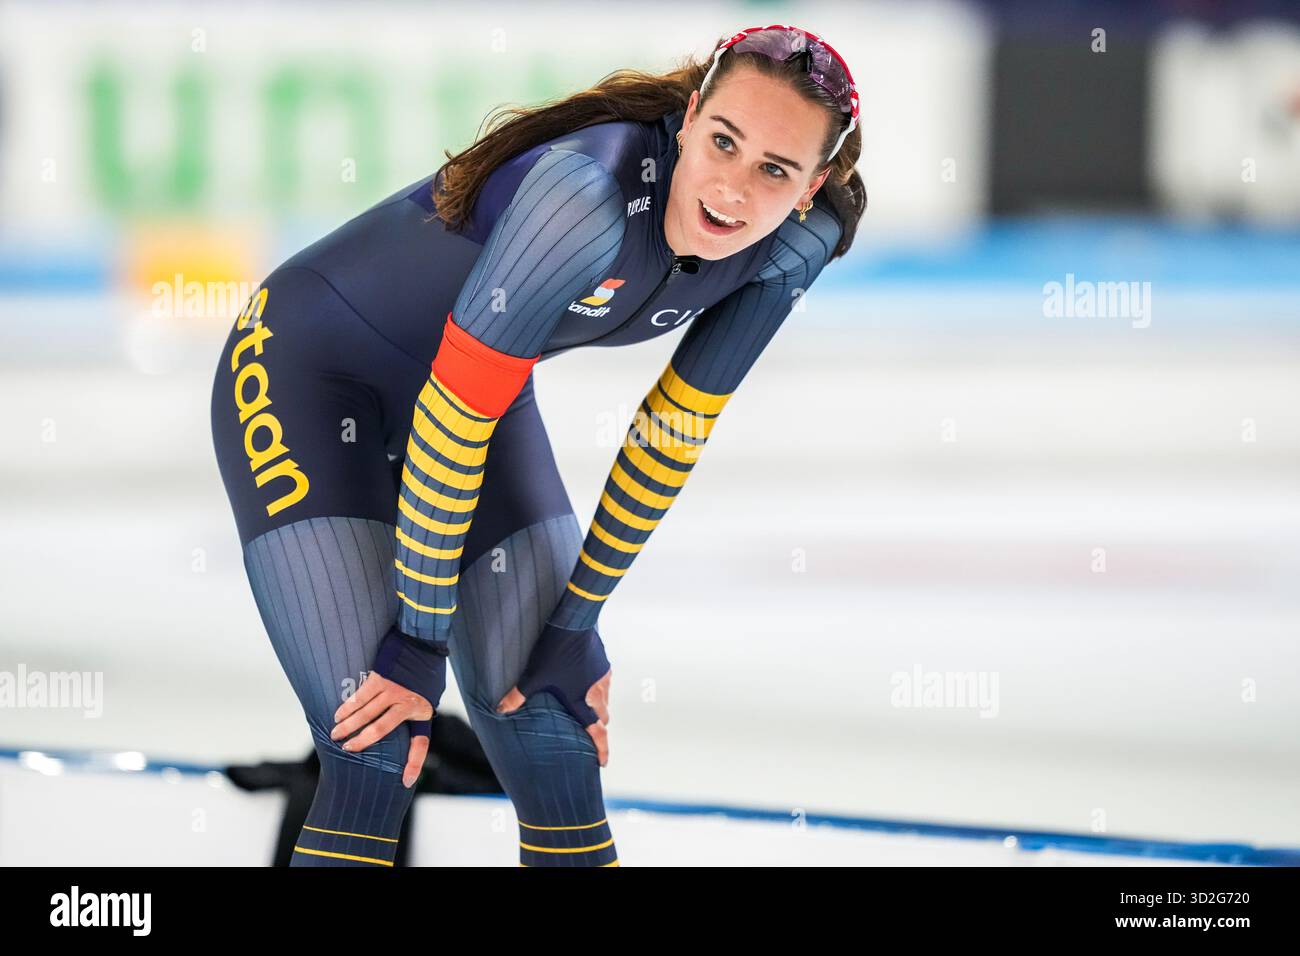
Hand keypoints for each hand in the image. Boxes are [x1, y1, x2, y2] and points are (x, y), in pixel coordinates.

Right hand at [332, 625, 448, 787]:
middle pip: (379, 730)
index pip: (420, 743)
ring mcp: (392, 691)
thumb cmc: (428, 669)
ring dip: (347, 726)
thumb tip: (402, 723)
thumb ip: (416, 711)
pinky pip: (360, 697)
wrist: (424, 641)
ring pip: (365, 714)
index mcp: (422, 711)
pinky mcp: (380, 678)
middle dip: (360, 742)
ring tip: (335, 734)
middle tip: (346, 749)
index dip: (414, 764)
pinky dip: (348, 707)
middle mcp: (406, 704)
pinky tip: (338, 714)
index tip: (405, 782)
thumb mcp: (430, 695)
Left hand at [497, 622, 611, 765]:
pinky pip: (604, 682)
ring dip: (596, 705)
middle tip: (585, 728)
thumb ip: (517, 696)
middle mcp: (596, 693)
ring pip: (605, 700)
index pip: (596, 732)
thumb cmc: (555, 652)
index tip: (602, 762)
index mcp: (581, 701)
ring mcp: (603, 678)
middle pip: (603, 718)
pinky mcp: (604, 663)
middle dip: (596, 725)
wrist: (574, 623)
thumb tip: (500, 710)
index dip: (601, 749)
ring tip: (581, 702)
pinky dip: (596, 687)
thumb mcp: (533, 676)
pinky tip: (583, 679)